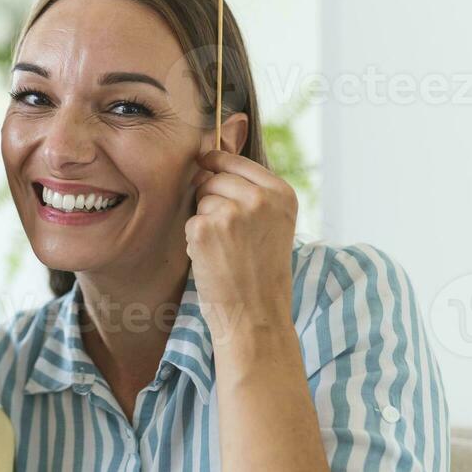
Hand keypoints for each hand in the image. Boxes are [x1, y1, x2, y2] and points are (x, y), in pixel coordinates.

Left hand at [186, 150, 297, 340]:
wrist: (257, 315)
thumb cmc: (263, 272)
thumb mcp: (274, 223)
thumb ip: (253, 190)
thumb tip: (213, 156)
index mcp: (281, 193)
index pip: (235, 160)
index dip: (216, 162)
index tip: (205, 163)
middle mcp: (259, 198)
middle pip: (213, 177)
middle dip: (209, 197)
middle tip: (226, 233)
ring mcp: (231, 212)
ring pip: (200, 199)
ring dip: (204, 220)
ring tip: (224, 249)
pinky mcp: (205, 229)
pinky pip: (190, 221)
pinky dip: (195, 240)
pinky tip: (213, 259)